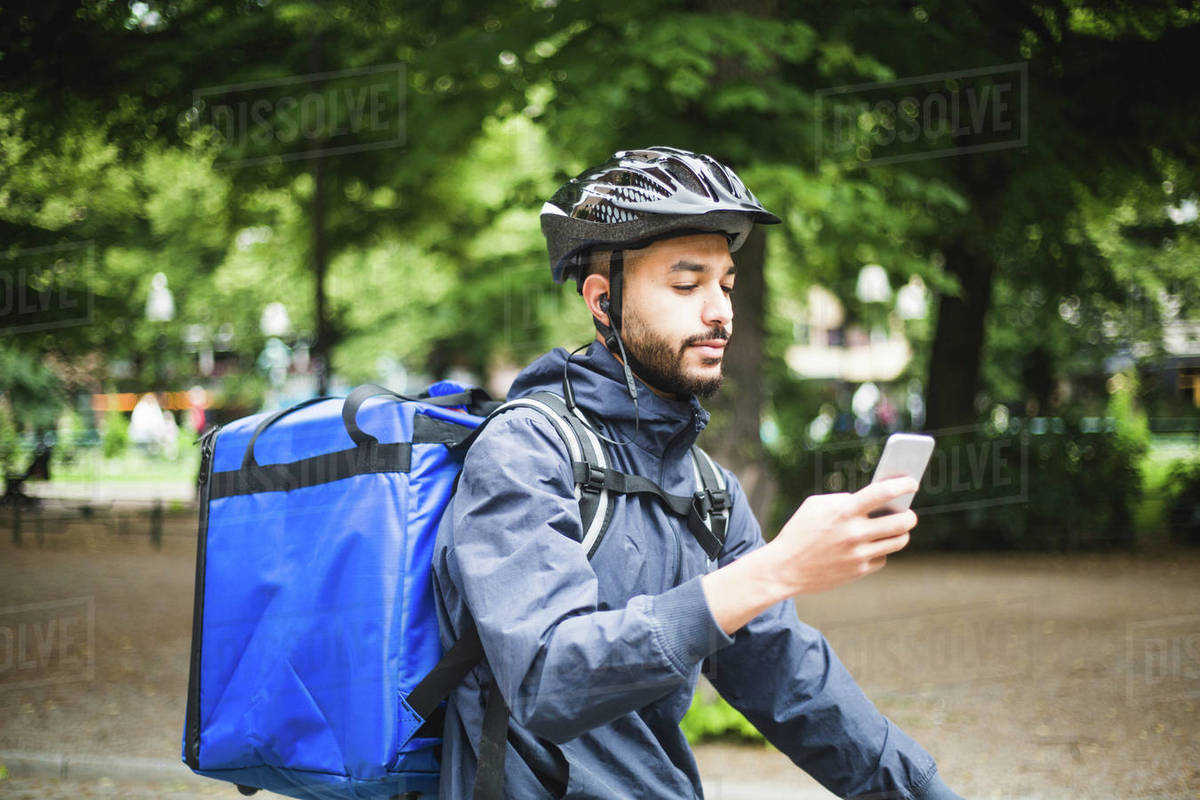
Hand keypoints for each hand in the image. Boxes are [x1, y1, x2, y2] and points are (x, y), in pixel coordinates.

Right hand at [767, 477, 918, 595]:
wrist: (785, 568)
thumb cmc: (799, 531)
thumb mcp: (815, 506)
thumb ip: (843, 499)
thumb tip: (872, 499)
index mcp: (843, 511)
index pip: (882, 493)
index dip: (902, 485)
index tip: (912, 482)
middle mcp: (855, 533)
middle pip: (902, 521)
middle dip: (910, 515)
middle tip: (909, 512)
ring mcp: (859, 554)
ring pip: (898, 541)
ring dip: (901, 533)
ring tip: (899, 527)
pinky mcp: (859, 571)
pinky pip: (882, 557)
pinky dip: (879, 551)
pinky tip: (871, 546)